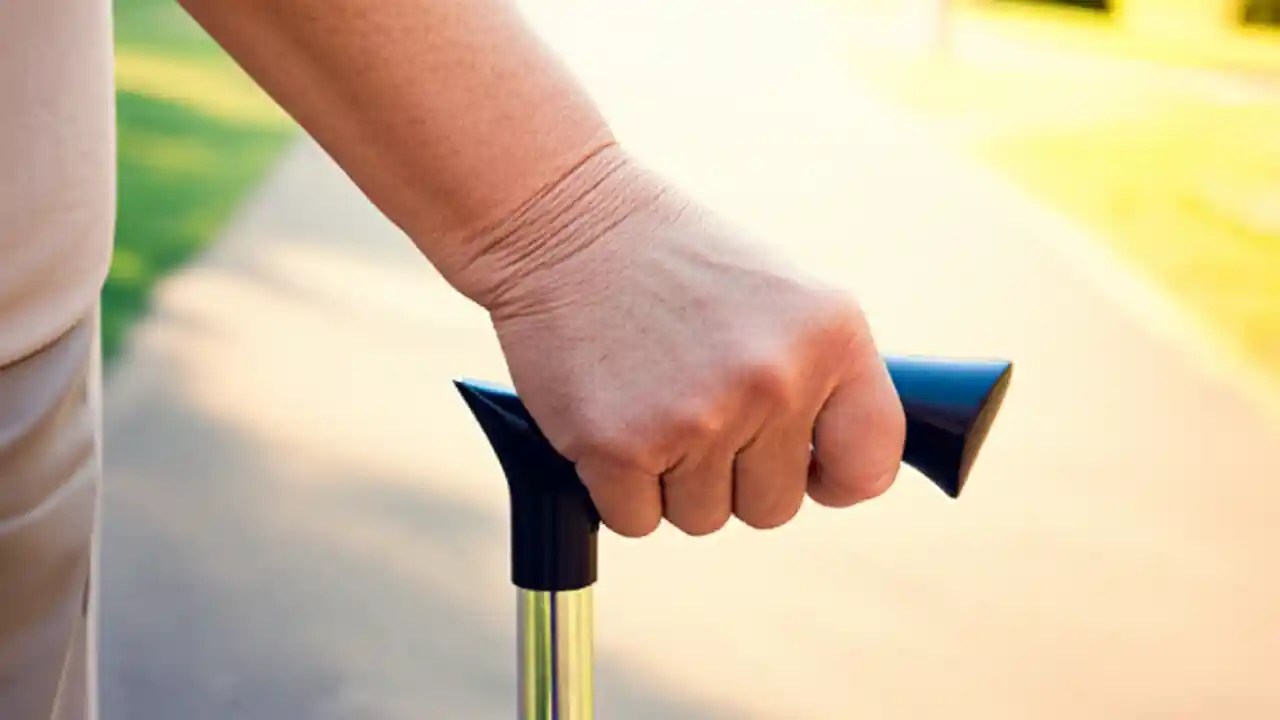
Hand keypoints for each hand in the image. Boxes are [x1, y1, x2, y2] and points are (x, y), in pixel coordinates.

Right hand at [451, 146, 905, 536]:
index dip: (834, 477)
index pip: (870, 464)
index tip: (803, 463)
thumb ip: (820, 380)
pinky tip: (609, 417)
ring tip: (647, 397)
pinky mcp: (621, 447)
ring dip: (670, 480)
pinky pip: (637, 522)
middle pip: (773, 508)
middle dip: (731, 475)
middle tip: (691, 400)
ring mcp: (697, 418)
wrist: (561, 222)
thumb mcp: (780, 297)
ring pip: (702, 518)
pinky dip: (617, 488)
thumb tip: (832, 477)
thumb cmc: (671, 263)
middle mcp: (775, 381)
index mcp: (831, 337)